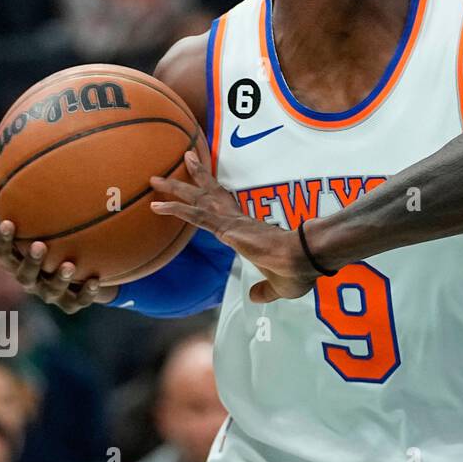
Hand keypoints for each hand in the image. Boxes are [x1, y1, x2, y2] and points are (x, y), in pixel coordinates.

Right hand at [0, 175, 112, 312]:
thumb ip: (10, 203)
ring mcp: (49, 293)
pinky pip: (77, 301)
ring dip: (59, 279)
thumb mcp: (31, 222)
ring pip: (50, 291)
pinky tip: (95, 280)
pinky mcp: (70, 303)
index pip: (2, 253)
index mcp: (17, 261)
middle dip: (31, 262)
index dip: (3, 240)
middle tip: (40, 245)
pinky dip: (86, 292)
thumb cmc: (48, 241)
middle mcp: (30, 279)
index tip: (9, 223)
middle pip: (24, 275)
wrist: (78, 271)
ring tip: (70, 265)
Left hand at [149, 150, 317, 302]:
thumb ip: (264, 291)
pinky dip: (176, 209)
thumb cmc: (298, 270)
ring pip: (199, 199)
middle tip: (178, 164)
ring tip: (157, 178)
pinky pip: (197, 216)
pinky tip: (158, 205)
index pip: (228, 209)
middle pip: (211, 195)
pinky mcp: (228, 228)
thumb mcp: (278, 287)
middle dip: (192, 180)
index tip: (205, 185)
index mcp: (251, 232)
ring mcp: (233, 222)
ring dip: (176, 188)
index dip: (215, 197)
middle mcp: (240, 221)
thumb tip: (254, 297)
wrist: (306, 259)